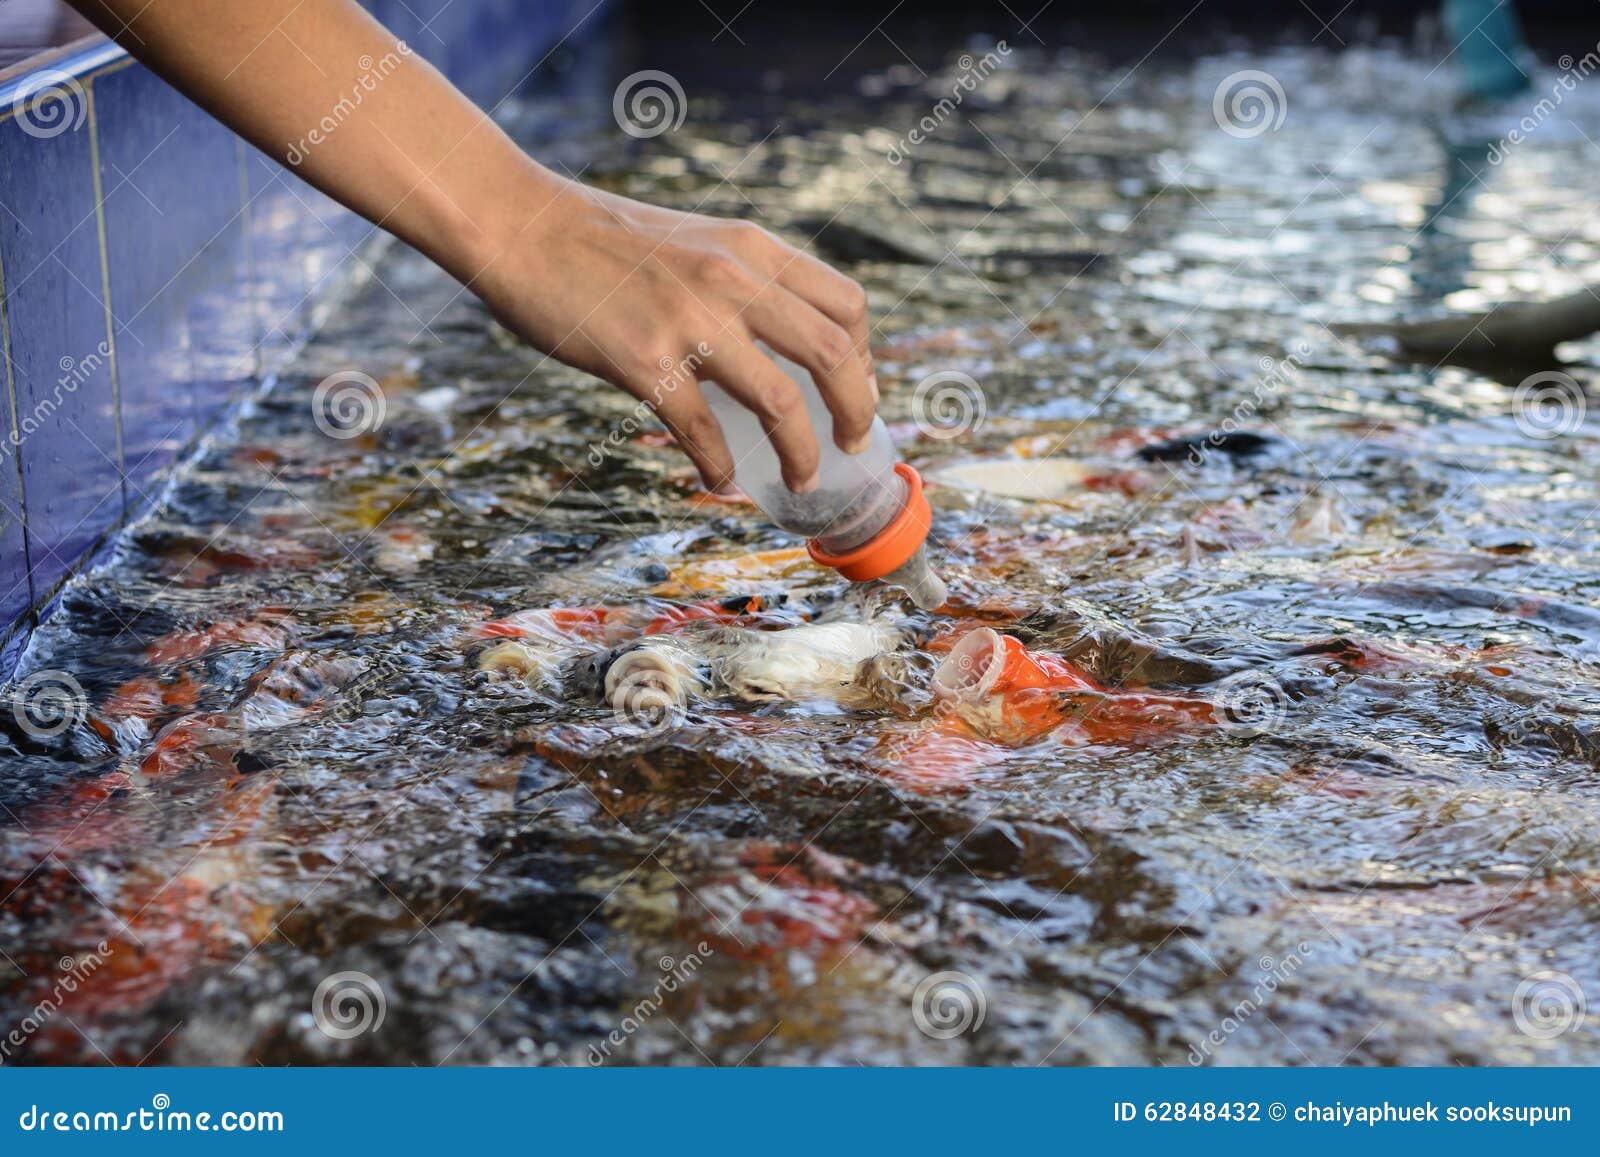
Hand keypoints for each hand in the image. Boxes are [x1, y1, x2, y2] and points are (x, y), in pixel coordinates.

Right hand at [473, 177, 877, 493]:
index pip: (847, 305)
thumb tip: (779, 344)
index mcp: (753, 249)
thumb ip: (743, 282)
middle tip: (852, 444)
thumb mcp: (697, 240)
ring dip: (802, 454)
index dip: (865, 357)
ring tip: (802, 479)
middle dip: (857, 411)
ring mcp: (691, 322)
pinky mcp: (645, 361)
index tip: (854, 389)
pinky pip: (703, 432)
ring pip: (781, 403)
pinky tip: (721, 480)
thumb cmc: (604, 240)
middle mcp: (734, 280)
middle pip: (835, 355)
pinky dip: (721, 467)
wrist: (523, 226)